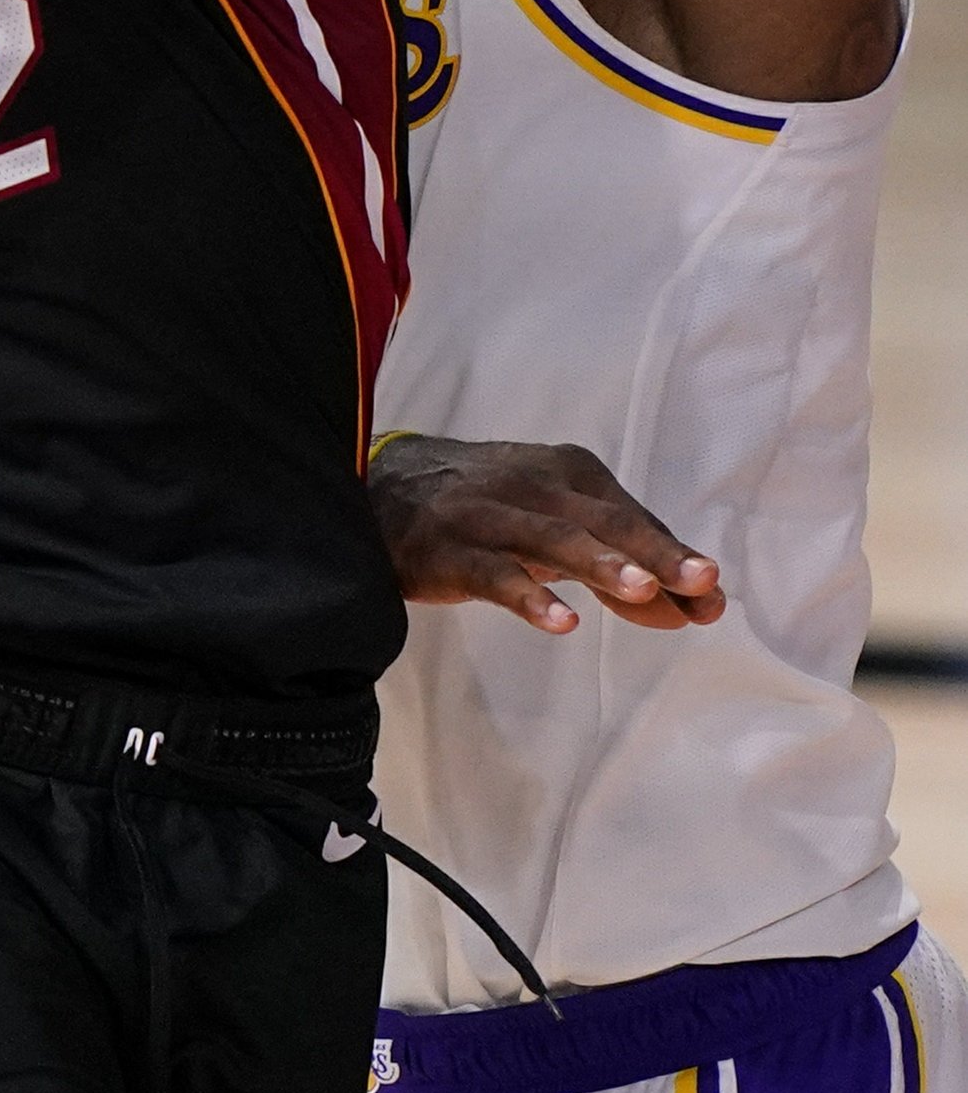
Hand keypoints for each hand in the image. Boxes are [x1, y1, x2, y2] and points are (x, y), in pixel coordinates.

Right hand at [371, 433, 727, 635]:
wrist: (379, 490)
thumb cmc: (486, 510)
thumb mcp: (552, 527)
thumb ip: (619, 568)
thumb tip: (693, 608)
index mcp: (562, 470)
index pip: (627, 517)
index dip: (672, 554)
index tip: (714, 596)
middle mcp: (528, 482)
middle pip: (599, 519)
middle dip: (653, 551)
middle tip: (701, 582)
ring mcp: (484, 514)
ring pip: (549, 537)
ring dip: (598, 562)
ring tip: (643, 590)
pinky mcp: (445, 550)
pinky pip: (491, 572)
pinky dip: (527, 594)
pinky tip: (560, 621)